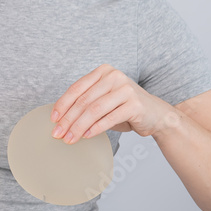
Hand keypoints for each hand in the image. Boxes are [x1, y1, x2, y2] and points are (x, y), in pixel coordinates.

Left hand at [50, 63, 179, 142]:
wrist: (157, 115)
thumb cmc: (125, 108)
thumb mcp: (103, 101)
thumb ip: (85, 103)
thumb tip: (59, 119)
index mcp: (102, 72)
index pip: (76, 89)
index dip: (62, 105)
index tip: (53, 119)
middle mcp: (113, 77)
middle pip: (83, 101)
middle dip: (68, 119)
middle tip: (58, 133)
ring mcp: (125, 89)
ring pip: (94, 110)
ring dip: (79, 126)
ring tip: (70, 138)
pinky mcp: (135, 104)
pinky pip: (109, 118)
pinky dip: (96, 128)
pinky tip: (87, 136)